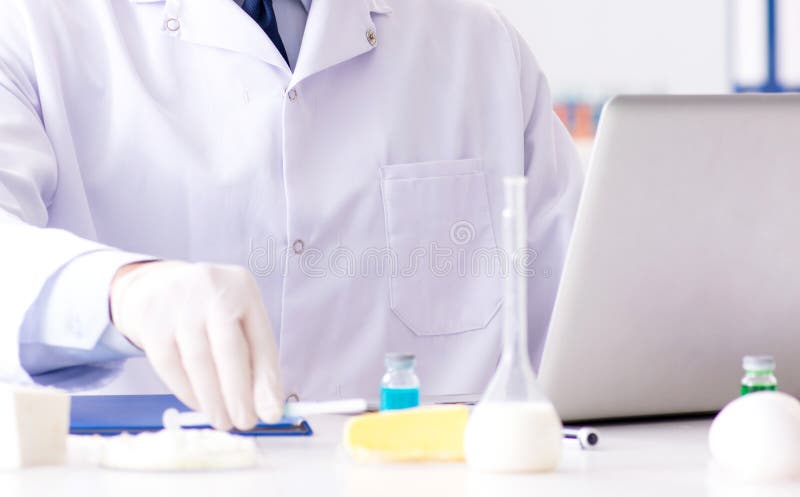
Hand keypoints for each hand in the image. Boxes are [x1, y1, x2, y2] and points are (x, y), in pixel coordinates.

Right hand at [109, 261, 283, 430]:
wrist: (155, 286)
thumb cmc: (209, 312)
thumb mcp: (239, 322)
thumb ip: (257, 362)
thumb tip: (269, 410)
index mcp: (242, 287)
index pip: (260, 340)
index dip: (267, 381)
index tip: (271, 414)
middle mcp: (211, 289)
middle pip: (229, 349)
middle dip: (239, 393)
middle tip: (245, 423)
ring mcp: (178, 303)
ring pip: (199, 361)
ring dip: (213, 399)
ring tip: (223, 421)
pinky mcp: (151, 321)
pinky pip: (170, 365)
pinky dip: (187, 391)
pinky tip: (199, 404)